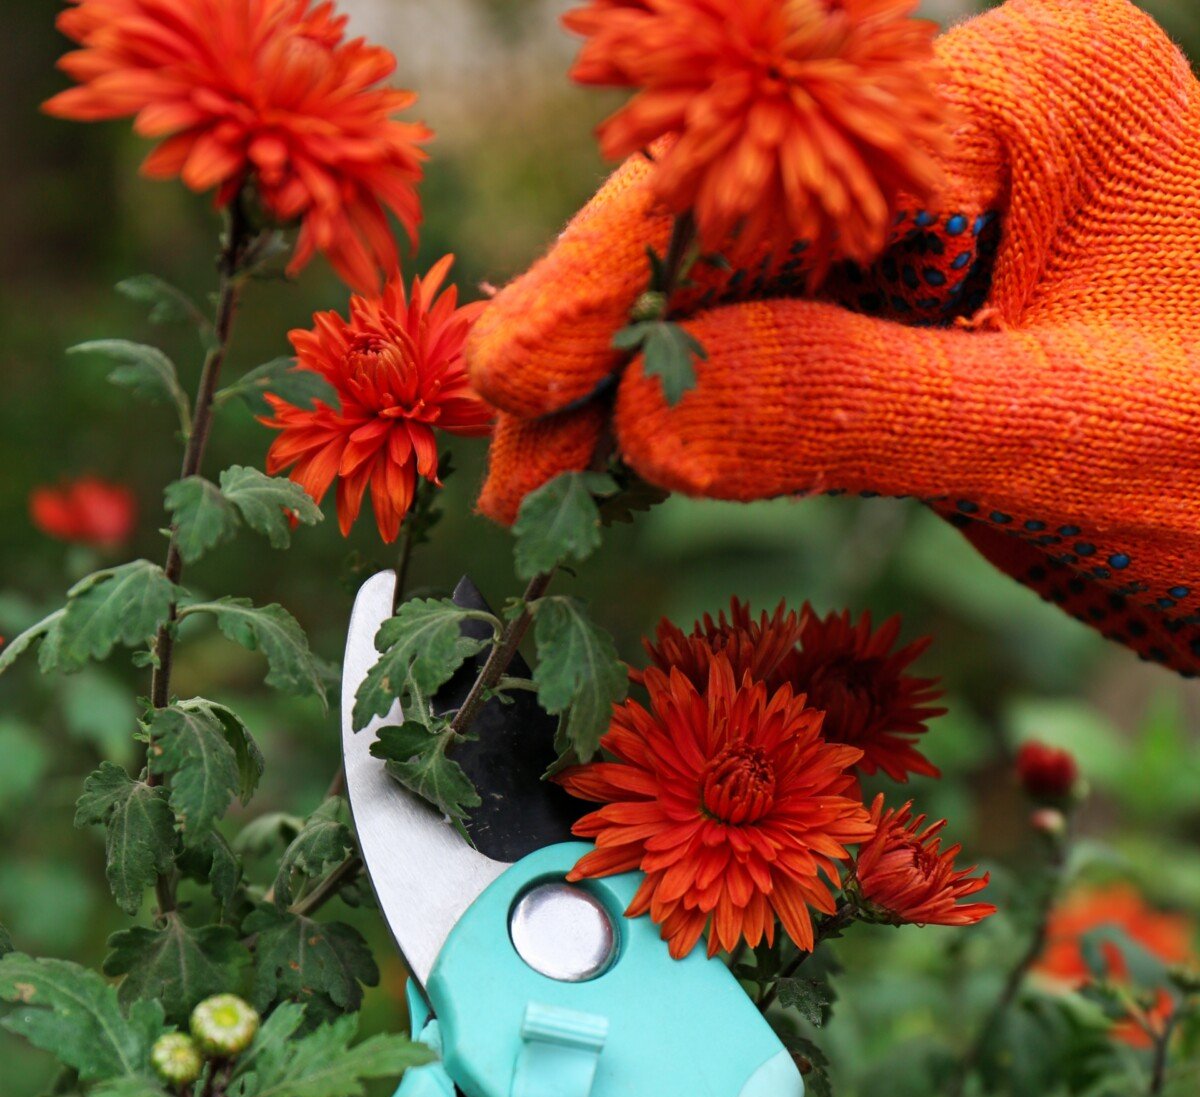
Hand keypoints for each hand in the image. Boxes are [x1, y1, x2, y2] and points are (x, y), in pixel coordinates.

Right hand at [468, 0, 1199, 677]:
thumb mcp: (1066, 437)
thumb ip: (856, 410)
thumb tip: (643, 418)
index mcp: (1024, 99)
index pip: (774, 165)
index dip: (626, 269)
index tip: (508, 371)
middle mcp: (973, 140)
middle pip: (741, 221)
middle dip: (609, 338)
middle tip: (495, 447)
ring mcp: (951, 229)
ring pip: (752, 293)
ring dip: (635, 389)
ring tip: (529, 484)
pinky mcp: (938, 316)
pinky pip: (796, 355)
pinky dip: (707, 421)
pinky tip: (623, 470)